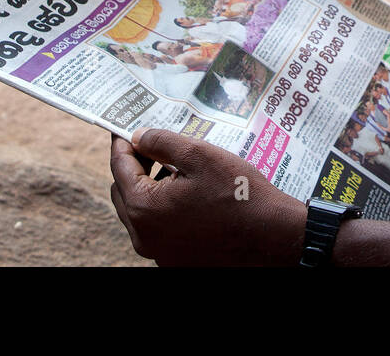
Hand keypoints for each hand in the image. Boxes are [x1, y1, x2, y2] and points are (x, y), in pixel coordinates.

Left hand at [109, 128, 306, 265]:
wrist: (271, 236)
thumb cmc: (238, 194)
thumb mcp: (200, 155)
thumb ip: (163, 142)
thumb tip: (138, 136)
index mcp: (144, 207)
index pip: (119, 167)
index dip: (122, 143)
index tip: (126, 128)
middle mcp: (144, 236)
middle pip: (123, 192)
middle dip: (133, 167)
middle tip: (151, 146)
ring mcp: (158, 252)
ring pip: (139, 213)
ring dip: (148, 189)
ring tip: (172, 168)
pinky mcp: (174, 261)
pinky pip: (157, 230)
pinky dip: (162, 210)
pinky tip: (186, 194)